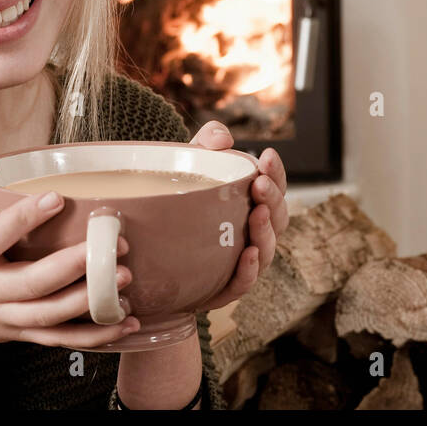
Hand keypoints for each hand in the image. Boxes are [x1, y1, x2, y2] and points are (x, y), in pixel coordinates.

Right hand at [0, 152, 140, 350]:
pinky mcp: (23, 333)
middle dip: (74, 267)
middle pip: (30, 285)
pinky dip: (95, 336)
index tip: (57, 198)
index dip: (21, 220)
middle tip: (114, 245)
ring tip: (125, 277)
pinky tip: (126, 321)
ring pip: (48, 316)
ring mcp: (5, 316)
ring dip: (90, 300)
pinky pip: (59, 340)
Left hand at [187, 121, 287, 311]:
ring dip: (265, 232)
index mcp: (252, 204)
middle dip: (273, 199)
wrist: (149, 257)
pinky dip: (249, 269)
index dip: (276, 173)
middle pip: (277, 218)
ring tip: (257, 213)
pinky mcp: (224, 288)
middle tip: (259, 184)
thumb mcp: (189, 169)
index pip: (274, 188)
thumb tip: (222, 137)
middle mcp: (254, 233)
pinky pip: (243, 282)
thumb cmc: (180, 206)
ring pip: (266, 250)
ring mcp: (242, 262)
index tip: (267, 156)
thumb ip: (205, 146)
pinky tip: (247, 253)